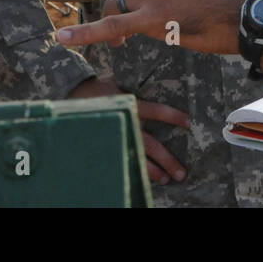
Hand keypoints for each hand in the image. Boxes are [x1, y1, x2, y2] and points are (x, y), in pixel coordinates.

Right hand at [68, 76, 190, 185]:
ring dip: (151, 171)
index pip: (156, 111)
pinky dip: (131, 168)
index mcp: (129, 105)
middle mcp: (124, 122)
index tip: (190, 123)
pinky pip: (121, 159)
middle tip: (181, 173)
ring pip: (136, 157)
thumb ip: (138, 90)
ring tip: (164, 179)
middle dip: (167, 160)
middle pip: (149, 145)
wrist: (73, 93)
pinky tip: (140, 178)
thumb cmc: (101, 88)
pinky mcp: (105, 143)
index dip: (174, 117)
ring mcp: (114, 134)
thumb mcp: (120, 84)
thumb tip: (161, 83)